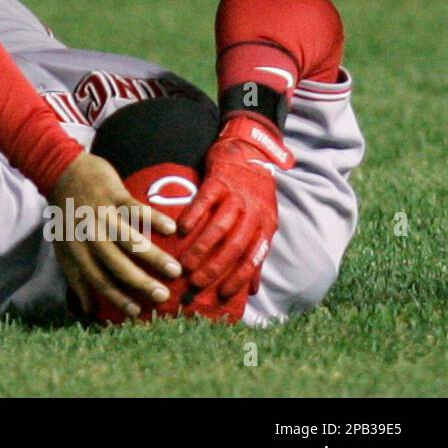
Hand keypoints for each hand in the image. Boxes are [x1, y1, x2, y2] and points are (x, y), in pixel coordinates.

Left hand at [49, 152, 181, 316]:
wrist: (60, 171)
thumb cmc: (66, 215)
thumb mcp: (63, 247)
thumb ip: (76, 277)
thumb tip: (87, 311)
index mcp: (77, 250)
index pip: (98, 279)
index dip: (116, 297)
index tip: (137, 312)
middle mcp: (89, 235)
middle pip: (116, 264)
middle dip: (140, 282)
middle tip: (163, 296)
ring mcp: (102, 214)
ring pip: (130, 240)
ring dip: (153, 256)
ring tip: (176, 270)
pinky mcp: (112, 193)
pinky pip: (136, 209)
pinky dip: (154, 219)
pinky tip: (172, 230)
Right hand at [179, 115, 290, 297]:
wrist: (250, 152)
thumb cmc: (254, 193)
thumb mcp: (263, 222)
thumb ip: (257, 253)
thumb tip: (254, 290)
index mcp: (266, 226)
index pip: (253, 258)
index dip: (238, 279)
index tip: (221, 296)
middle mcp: (254, 212)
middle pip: (235, 246)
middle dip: (215, 268)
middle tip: (195, 283)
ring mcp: (237, 195)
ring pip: (220, 226)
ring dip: (202, 247)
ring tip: (183, 263)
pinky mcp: (220, 179)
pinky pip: (206, 200)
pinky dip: (194, 215)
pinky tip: (181, 230)